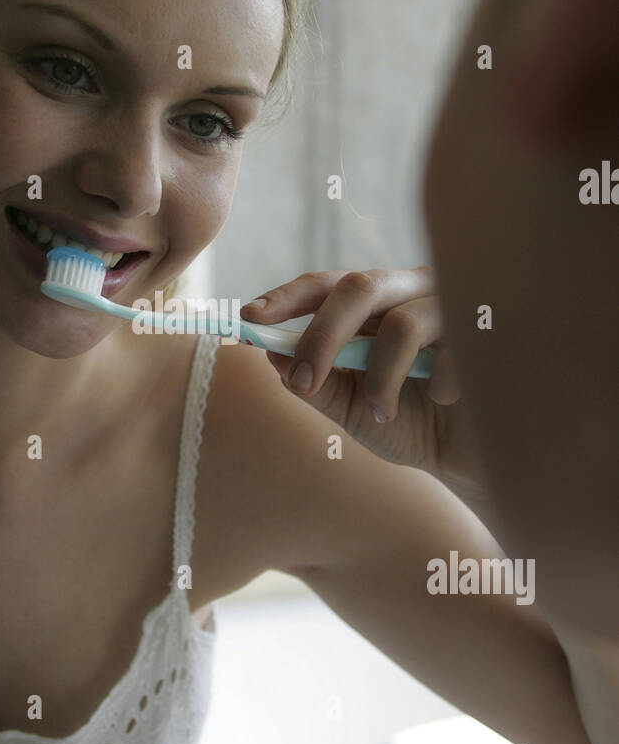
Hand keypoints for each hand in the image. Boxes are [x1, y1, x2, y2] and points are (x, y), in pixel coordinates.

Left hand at [241, 267, 484, 482]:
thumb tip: (269, 353)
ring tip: (383, 414)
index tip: (249, 320)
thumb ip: (316, 383)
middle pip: (359, 287)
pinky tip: (448, 402)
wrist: (477, 459)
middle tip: (301, 382)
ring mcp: (455, 304)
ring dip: (381, 379)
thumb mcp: (354, 410)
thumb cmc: (415, 426)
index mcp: (376, 306)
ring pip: (403, 323)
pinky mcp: (493, 329)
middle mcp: (413, 292)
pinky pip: (452, 352)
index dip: (286, 298)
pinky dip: (438, 387)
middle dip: (321, 336)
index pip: (327, 285)